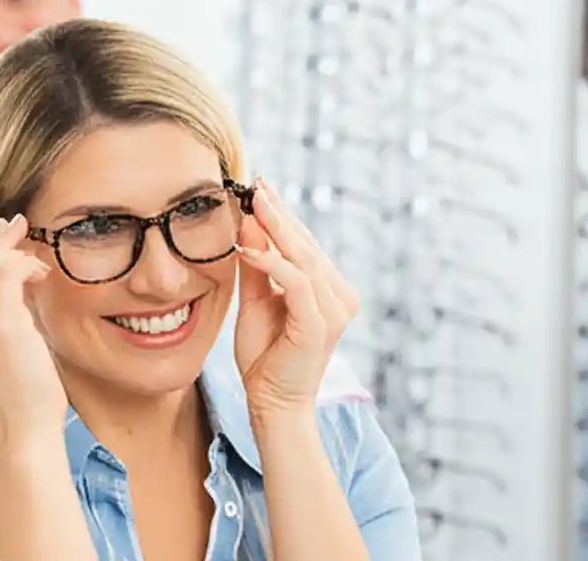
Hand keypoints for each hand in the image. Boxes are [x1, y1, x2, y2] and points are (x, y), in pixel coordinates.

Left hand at [233, 179, 359, 419]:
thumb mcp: (257, 300)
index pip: (305, 243)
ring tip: (251, 204)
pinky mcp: (320, 323)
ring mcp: (334, 310)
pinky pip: (296, 282)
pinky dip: (271, 262)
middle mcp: (340, 296)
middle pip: (306, 244)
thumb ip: (257, 265)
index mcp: (329, 289)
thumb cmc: (265, 356)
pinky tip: (247, 248)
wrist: (272, 403)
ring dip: (275, 228)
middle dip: (279, 213)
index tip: (261, 187)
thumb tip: (250, 222)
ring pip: (303, 257)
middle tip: (256, 184)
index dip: (283, 215)